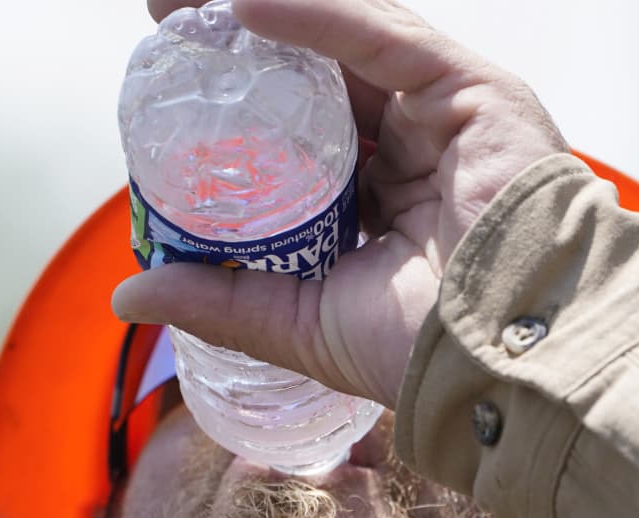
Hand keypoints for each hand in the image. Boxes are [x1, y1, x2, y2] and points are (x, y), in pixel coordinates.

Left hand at [115, 0, 567, 408]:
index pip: (305, 143)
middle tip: (171, 33)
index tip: (174, 107)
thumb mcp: (301, 323)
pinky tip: (241, 9)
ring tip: (186, 7)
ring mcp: (443, 118)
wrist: (510, 361)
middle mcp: (415, 153)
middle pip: (320, 82)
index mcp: (385, 207)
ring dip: (264, 18)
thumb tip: (129, 294)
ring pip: (346, 45)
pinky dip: (312, 16)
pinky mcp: (470, 90)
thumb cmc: (426, 353)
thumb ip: (224, 300)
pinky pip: (379, 36)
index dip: (242, 120)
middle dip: (244, 56)